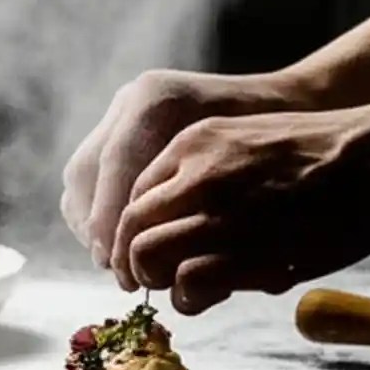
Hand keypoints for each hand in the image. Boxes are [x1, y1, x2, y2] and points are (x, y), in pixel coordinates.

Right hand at [60, 69, 313, 265]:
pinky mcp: (122, 132)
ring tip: (113, 261)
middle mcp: (132, 100)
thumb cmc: (277, 147)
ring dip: (90, 222)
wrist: (287, 106)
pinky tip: (120, 241)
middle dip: (94, 224)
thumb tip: (173, 269)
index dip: (109, 217)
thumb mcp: (248, 176)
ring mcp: (122, 113)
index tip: (115, 261)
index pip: (116, 162)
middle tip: (113, 267)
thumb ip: (206, 211)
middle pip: (87, 168)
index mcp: (159, 101)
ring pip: (82, 174)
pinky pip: (92, 175)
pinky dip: (97, 212)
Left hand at [112, 88, 369, 314]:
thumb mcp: (252, 141)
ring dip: (158, 281)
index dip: (136, 231)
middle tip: (152, 281)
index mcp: (195, 142)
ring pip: (147, 256)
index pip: (134, 194)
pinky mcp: (243, 248)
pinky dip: (189, 297)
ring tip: (184, 291)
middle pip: (130, 228)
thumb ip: (210, 175)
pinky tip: (207, 297)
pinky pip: (187, 281)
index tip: (146, 252)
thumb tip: (184, 224)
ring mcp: (216, 210)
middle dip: (135, 261)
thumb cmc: (332, 152)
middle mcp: (194, 172)